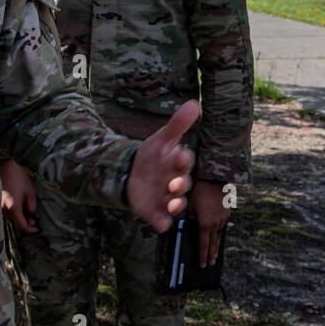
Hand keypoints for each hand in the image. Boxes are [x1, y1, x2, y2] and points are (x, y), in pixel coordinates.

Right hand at [0, 158, 38, 233]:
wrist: (0, 165)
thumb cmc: (16, 176)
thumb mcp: (30, 190)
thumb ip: (32, 205)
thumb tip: (32, 215)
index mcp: (13, 207)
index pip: (22, 226)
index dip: (31, 230)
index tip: (37, 229)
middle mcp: (3, 210)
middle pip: (15, 224)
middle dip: (25, 224)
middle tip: (33, 220)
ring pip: (9, 219)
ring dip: (18, 218)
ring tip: (26, 212)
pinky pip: (4, 213)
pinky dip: (11, 213)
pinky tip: (17, 207)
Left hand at [128, 100, 198, 232]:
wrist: (129, 173)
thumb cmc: (151, 155)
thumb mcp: (161, 139)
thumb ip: (178, 124)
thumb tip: (194, 103)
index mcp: (177, 164)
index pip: (185, 162)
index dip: (183, 161)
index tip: (179, 156)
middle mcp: (175, 182)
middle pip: (184, 185)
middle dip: (181, 185)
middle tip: (174, 184)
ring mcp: (166, 198)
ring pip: (177, 205)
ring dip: (176, 205)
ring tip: (171, 203)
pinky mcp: (155, 211)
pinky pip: (162, 221)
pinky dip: (162, 222)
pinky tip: (160, 222)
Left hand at [189, 180, 230, 267]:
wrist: (214, 178)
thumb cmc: (198, 191)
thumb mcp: (189, 206)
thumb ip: (188, 220)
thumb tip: (184, 229)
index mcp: (205, 224)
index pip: (204, 245)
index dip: (203, 256)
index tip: (203, 265)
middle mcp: (216, 224)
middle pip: (213, 243)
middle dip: (211, 255)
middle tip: (211, 263)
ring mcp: (223, 219)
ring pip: (219, 235)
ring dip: (216, 245)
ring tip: (215, 254)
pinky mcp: (227, 213)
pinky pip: (223, 226)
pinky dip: (219, 233)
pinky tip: (218, 236)